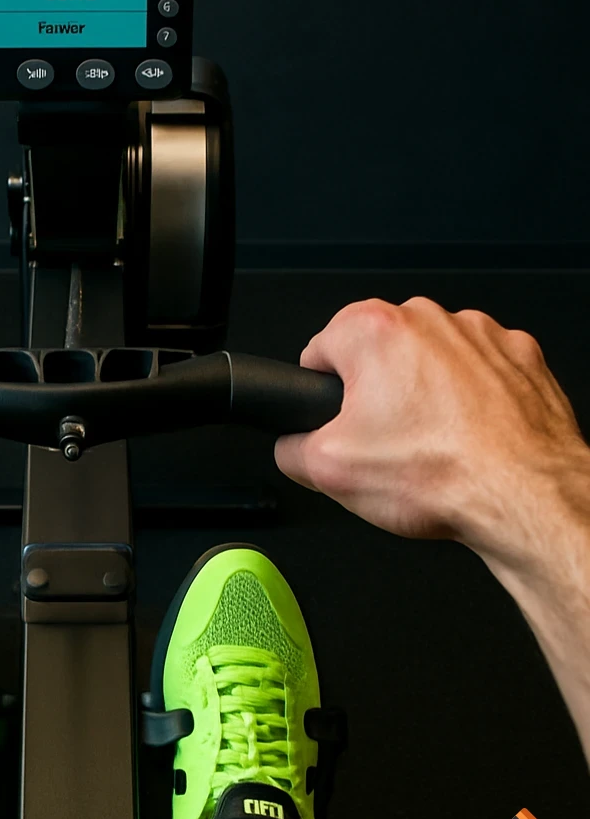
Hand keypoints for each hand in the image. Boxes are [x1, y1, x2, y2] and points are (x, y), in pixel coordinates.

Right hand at [275, 296, 589, 563]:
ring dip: (429, 393)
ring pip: (432, 361)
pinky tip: (473, 437)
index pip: (320, 349)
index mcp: (374, 331)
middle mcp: (428, 320)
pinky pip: (481, 371)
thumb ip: (291, 448)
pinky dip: (475, 399)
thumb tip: (293, 446)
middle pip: (380, 352)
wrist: (526, 498)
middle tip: (389, 442)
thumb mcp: (328, 472)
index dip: (323, 393)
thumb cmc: (445, 476)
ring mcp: (480, 334)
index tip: (340, 420)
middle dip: (379, 393)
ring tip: (436, 446)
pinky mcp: (520, 356)